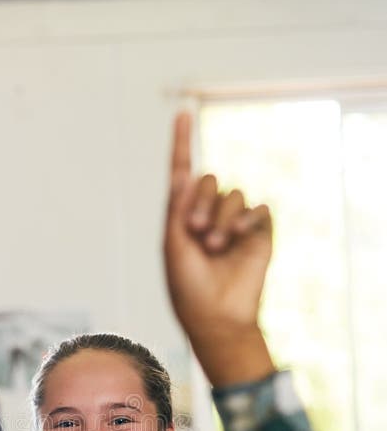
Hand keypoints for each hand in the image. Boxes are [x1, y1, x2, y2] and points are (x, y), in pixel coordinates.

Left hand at [163, 112, 274, 384]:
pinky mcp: (259, 234)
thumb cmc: (188, 288)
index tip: (182, 112)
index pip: (183, 173)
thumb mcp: (172, 245)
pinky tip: (240, 237)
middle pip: (209, 179)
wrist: (217, 318)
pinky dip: (247, 219)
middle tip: (196, 230)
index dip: (183, 143)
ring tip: (216, 246)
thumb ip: (177, 209)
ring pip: (233, 194)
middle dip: (202, 200)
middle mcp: (209, 215)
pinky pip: (258, 208)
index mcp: (182, 217)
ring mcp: (235, 224)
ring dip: (222, 217)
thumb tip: (185, 175)